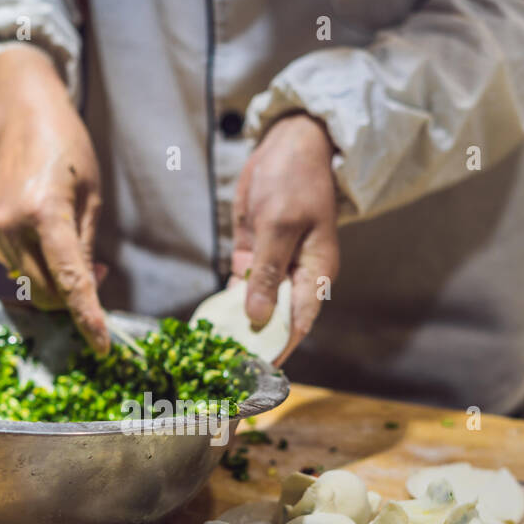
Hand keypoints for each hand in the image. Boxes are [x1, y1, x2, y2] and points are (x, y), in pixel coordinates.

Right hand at [0, 46, 109, 353]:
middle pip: (48, 291)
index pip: (70, 279)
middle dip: (75, 296)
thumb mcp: (91, 197)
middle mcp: (11, 224)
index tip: (102, 345)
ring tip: (71, 246)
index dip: (88, 316)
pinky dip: (35, 264)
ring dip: (55, 280)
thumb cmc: (68, 152)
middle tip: (100, 272)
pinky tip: (42, 234)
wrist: (21, 119)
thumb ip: (87, 248)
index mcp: (45, 212)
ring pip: (30, 283)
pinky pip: (15, 267)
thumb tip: (87, 291)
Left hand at [231, 113, 339, 363]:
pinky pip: (240, 291)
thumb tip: (257, 317)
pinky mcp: (254, 258)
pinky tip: (209, 328)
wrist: (289, 144)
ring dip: (236, 332)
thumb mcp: (279, 224)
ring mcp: (274, 270)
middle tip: (225, 377)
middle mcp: (296, 280)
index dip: (276, 352)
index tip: (253, 378)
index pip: (297, 326)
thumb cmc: (294, 179)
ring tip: (213, 364)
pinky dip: (227, 306)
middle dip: (253, 351)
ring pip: (255, 311)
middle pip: (275, 325)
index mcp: (314, 275)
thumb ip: (267, 272)